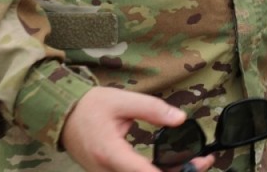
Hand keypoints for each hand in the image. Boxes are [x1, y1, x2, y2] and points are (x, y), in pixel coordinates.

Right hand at [61, 88, 213, 171]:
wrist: (61, 116)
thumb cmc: (89, 107)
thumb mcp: (122, 100)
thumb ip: (152, 109)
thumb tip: (180, 118)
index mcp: (110, 153)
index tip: (194, 167)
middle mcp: (106, 171)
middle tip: (204, 162)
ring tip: (195, 163)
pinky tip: (174, 165)